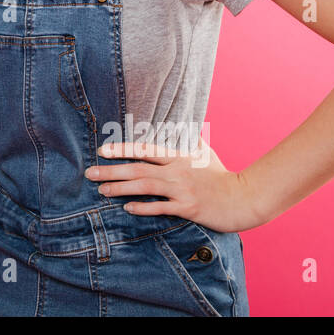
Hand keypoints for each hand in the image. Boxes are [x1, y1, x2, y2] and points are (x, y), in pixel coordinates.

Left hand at [84, 138, 268, 232]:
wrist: (244, 198)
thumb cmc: (222, 176)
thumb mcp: (206, 153)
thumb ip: (191, 140)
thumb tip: (186, 127)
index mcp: (178, 156)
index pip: (144, 149)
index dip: (122, 149)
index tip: (102, 150)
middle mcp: (177, 170)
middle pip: (138, 168)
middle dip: (111, 170)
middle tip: (89, 172)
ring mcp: (182, 189)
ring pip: (145, 187)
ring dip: (120, 188)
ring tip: (101, 190)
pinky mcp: (189, 208)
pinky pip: (161, 208)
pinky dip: (143, 208)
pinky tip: (127, 208)